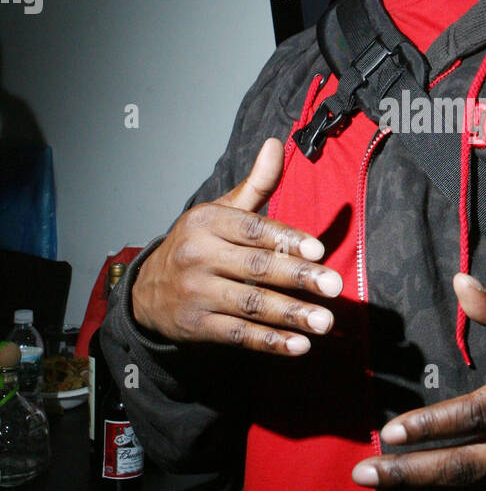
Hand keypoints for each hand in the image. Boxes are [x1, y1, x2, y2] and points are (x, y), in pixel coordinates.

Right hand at [131, 138, 342, 354]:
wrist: (146, 291)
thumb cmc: (197, 244)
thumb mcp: (220, 211)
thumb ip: (255, 184)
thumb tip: (277, 144)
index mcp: (208, 222)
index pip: (253, 230)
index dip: (286, 240)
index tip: (318, 250)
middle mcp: (199, 256)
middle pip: (256, 267)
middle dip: (298, 278)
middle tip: (333, 286)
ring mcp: (196, 293)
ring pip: (250, 304)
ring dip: (290, 315)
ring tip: (324, 322)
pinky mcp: (196, 326)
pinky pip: (237, 335)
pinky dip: (268, 342)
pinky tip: (298, 346)